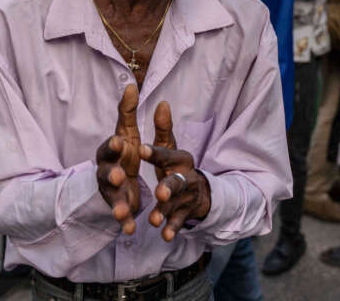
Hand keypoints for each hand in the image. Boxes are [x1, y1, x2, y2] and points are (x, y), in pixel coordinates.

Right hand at [96, 85, 141, 234]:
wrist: (120, 180)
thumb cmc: (124, 152)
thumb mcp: (128, 132)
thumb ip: (127, 112)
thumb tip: (130, 84)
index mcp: (111, 152)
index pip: (108, 147)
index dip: (112, 145)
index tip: (119, 142)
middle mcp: (107, 171)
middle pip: (105, 173)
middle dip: (110, 174)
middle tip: (118, 175)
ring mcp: (111, 191)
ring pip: (112, 197)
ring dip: (117, 203)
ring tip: (125, 210)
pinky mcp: (119, 206)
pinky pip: (121, 216)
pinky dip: (125, 222)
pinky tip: (131, 229)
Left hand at [140, 103, 210, 241]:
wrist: (199, 190)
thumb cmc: (177, 165)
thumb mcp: (170, 147)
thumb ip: (164, 128)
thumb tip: (162, 103)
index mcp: (180, 158)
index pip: (167, 154)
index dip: (155, 153)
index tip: (140, 149)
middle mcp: (186, 176)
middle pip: (177, 182)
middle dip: (168, 188)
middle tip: (159, 193)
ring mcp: (186, 196)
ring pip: (176, 204)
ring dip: (166, 212)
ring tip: (155, 221)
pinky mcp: (185, 212)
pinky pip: (178, 221)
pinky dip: (172, 228)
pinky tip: (165, 236)